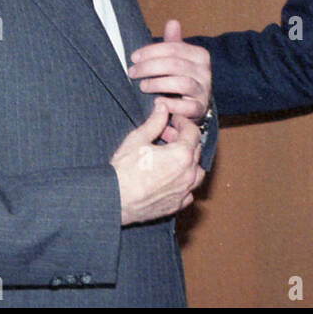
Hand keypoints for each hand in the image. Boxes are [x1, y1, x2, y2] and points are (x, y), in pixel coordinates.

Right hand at [110, 101, 205, 225]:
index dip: (183, 123)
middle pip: (196, 150)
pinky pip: (189, 192)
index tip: (173, 121)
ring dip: (188, 162)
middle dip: (183, 140)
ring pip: (197, 172)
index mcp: (181, 155)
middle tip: (166, 136)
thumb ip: (155, 122)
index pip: (193, 132)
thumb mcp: (138, 139)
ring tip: (170, 157)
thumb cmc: (124, 170)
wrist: (114, 199)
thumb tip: (163, 108)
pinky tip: (170, 178)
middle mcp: (188, 174)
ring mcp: (184, 191)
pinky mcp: (177, 205)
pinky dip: (184, 183)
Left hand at [127, 19, 211, 122]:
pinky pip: (187, 107)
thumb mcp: (177, 59)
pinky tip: (156, 102)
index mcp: (199, 55)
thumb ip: (173, 43)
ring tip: (142, 86)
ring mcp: (204, 91)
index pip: (173, 48)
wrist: (193, 105)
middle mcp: (205, 72)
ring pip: (182, 83)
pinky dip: (171, 105)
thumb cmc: (180, 78)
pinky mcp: (200, 109)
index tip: (133, 58)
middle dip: (149, 67)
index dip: (150, 52)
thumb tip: (172, 22)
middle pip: (174, 64)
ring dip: (157, 84)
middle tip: (132, 72)